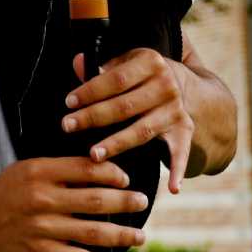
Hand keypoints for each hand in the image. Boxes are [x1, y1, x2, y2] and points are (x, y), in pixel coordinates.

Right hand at [0, 156, 148, 251]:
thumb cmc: (6, 191)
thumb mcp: (29, 169)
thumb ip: (61, 170)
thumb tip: (101, 171)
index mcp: (42, 172)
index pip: (86, 169)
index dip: (112, 173)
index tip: (126, 179)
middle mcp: (44, 198)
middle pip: (96, 199)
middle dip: (125, 201)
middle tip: (142, 202)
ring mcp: (43, 227)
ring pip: (93, 231)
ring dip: (122, 235)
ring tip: (140, 236)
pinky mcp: (41, 251)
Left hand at [63, 49, 197, 193]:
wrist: (180, 85)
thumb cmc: (140, 75)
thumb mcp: (125, 62)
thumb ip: (102, 66)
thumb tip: (78, 63)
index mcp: (151, 62)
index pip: (117, 79)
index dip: (91, 91)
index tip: (69, 103)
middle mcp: (167, 86)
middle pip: (125, 106)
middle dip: (93, 117)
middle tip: (67, 127)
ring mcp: (176, 111)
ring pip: (142, 131)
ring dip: (117, 144)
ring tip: (94, 155)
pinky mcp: (184, 132)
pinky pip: (181, 154)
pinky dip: (178, 171)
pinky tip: (171, 189)